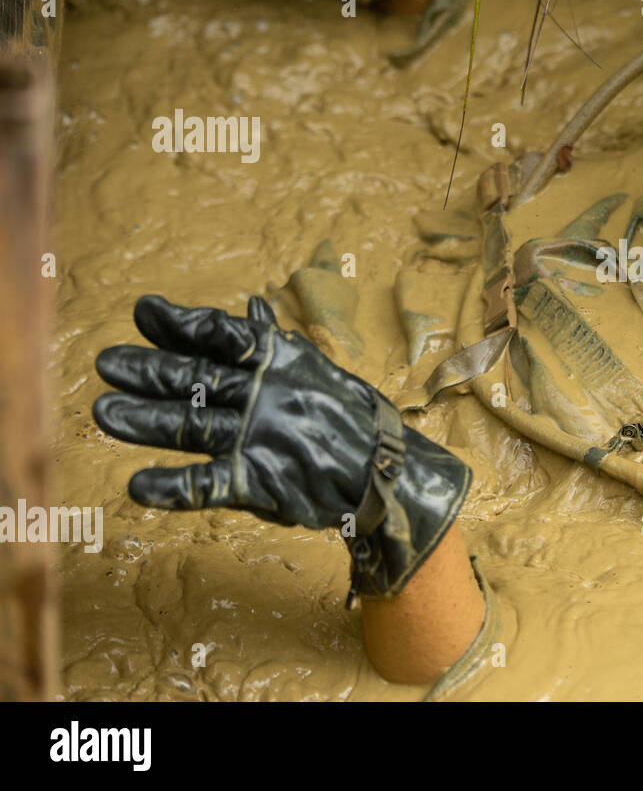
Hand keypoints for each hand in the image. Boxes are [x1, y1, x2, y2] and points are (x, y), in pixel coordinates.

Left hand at [94, 295, 471, 598]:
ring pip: (191, 425)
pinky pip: (208, 486)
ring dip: (144, 420)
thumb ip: (274, 343)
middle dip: (148, 370)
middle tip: (106, 363)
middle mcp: (266, 396)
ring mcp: (260, 439)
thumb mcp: (315, 370)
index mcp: (280, 363)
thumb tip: (252, 307)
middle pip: (195, 377)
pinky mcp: (260, 482)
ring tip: (104, 414)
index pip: (221, 336)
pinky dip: (172, 488)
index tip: (143, 311)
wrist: (385, 472)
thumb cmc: (348, 417)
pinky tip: (137, 486)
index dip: (180, 323)